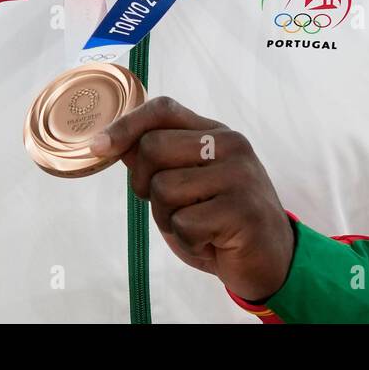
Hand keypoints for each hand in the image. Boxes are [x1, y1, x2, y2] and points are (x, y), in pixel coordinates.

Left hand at [89, 96, 294, 301]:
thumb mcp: (188, 182)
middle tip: (172, 208)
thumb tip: (110, 141)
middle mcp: (230, 145)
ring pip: (164, 188)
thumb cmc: (221, 220)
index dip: (125, 125)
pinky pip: (184, 223)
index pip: (163, 109)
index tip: (98, 148)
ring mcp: (239, 176)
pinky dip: (188, 240)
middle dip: (146, 186)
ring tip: (197, 226)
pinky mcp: (242, 210)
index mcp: (215, 132)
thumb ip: (159, 160)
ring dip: (168, 218)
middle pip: (153, 148)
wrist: (271, 260)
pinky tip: (211, 241)